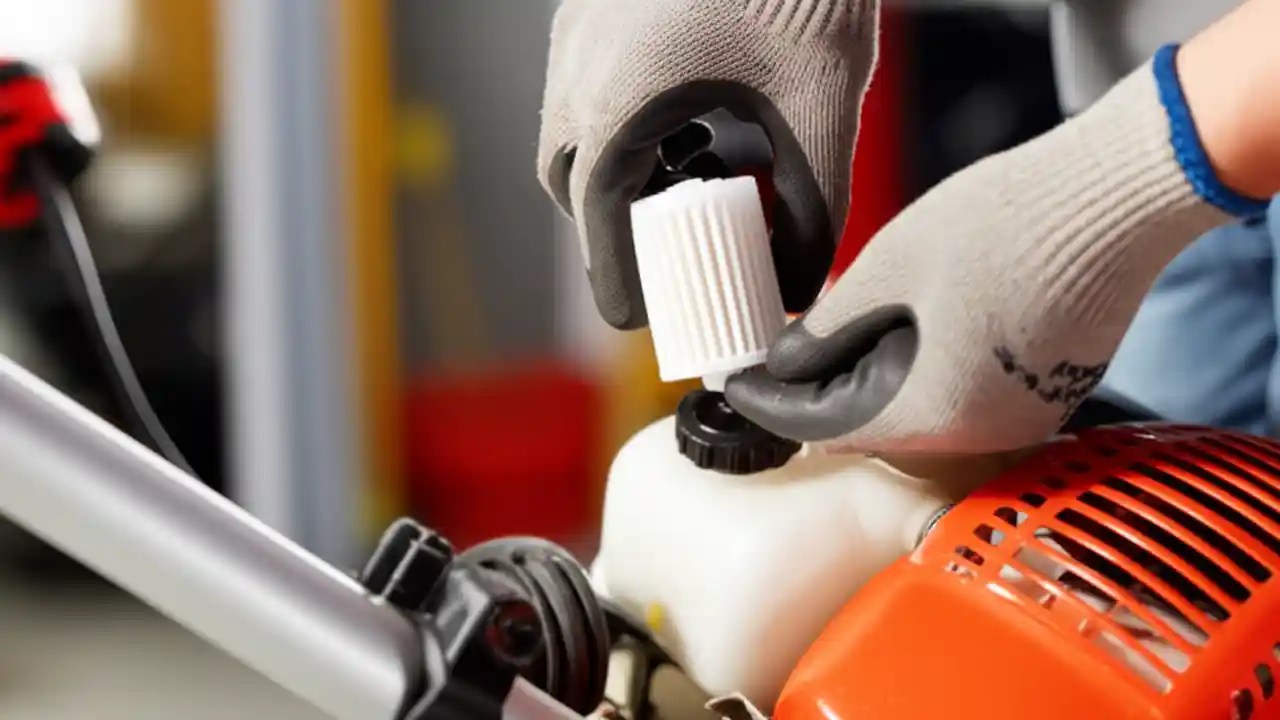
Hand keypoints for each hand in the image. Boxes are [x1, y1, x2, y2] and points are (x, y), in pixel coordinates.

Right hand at [537, 0, 878, 328]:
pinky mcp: (594, 4)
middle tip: (669, 248)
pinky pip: (587, 84)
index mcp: (620, 101)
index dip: (615, 274)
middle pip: (572, 179)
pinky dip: (623, 121)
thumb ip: (812, 209)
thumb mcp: (820, 110)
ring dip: (616, 169)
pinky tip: (689, 117)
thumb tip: (801, 289)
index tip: (632, 315)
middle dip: (613, 223)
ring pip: (573, 129)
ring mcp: (580, 29)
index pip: (598, 217)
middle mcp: (581, 67)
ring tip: (689, 179)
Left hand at [726, 50, 1260, 453]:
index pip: (828, 429)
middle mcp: (986, 436)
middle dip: (821, 395)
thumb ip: (826, 327)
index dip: (775, 404)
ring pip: (920, 419)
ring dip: (871, 385)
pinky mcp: (1048, 395)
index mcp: (939, 411)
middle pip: (875, 431)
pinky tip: (904, 331)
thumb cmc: (1007, 222)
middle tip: (781, 353)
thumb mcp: (889, 266)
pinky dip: (922, 376)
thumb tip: (783, 363)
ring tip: (834, 336)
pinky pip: (965, 403)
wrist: (1117, 196)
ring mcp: (1025, 420)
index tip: (741, 383)